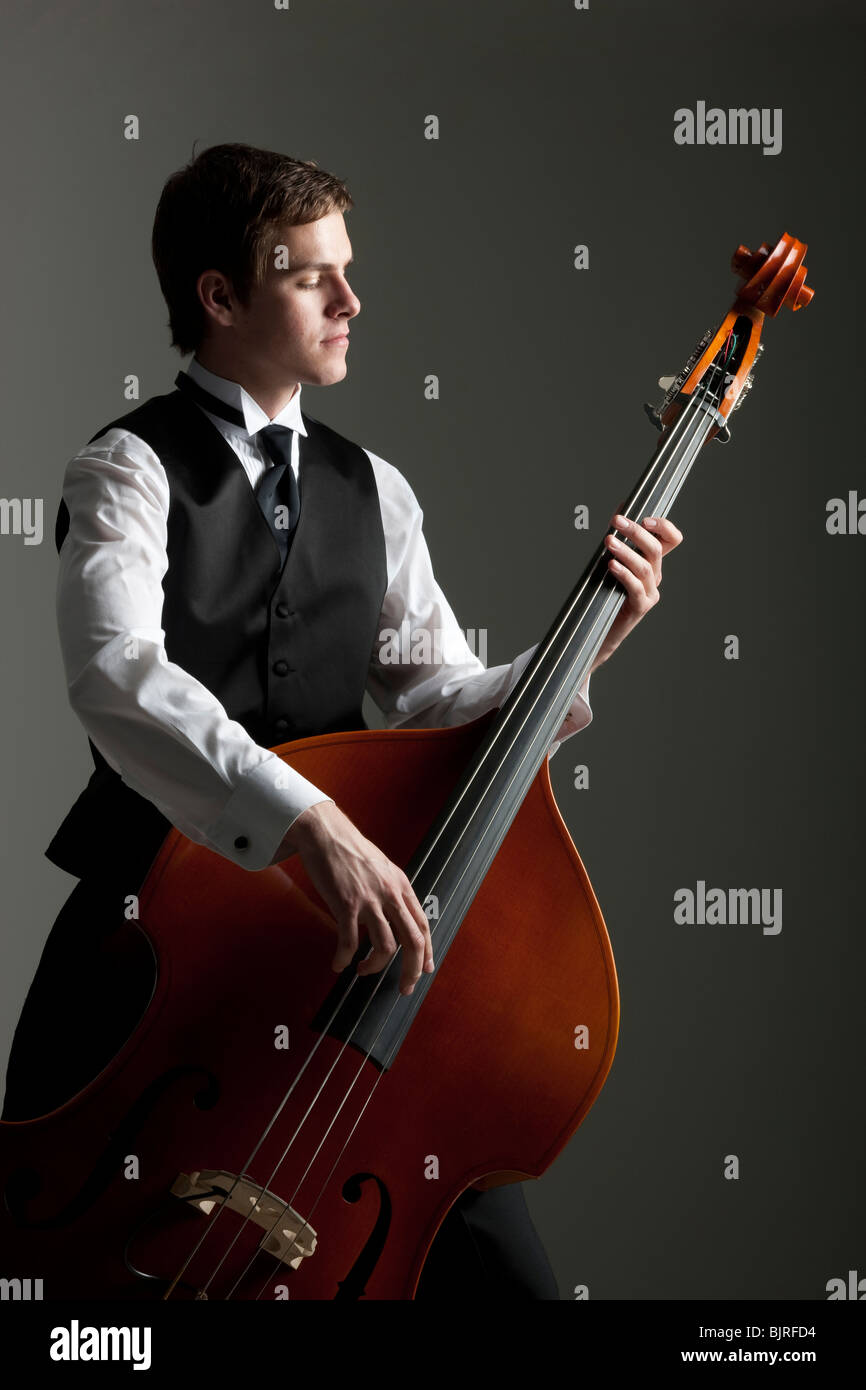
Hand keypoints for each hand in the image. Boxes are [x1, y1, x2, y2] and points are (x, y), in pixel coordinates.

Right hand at [271, 801, 433, 995]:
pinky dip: (344, 959)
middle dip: (411, 970)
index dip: (426, 952)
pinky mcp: (346, 904)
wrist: (326, 833)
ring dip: (375, 967)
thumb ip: (392, 891)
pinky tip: (338, 963)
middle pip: (412, 942)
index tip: (425, 969)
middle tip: (404, 987)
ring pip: (385, 947)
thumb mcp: (382, 868)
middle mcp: (390, 894)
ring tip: (363, 971)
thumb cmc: (350, 850)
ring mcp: (369, 900)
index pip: (423, 925)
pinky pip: (350, 942)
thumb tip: (396, 916)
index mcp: (401, 886)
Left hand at [591, 513, 682, 670]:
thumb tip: (621, 508)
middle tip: (616, 521)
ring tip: (608, 541)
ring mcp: (650, 592)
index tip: (644, 517)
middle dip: (635, 531)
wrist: (597, 629)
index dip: (664, 526)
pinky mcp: (640, 606)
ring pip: (645, 566)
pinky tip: (611, 565)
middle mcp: (655, 576)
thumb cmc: (604, 592)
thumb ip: (619, 538)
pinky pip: (635, 587)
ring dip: (626, 551)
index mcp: (653, 562)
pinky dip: (623, 573)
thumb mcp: (612, 560)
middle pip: (655, 548)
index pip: (672, 539)